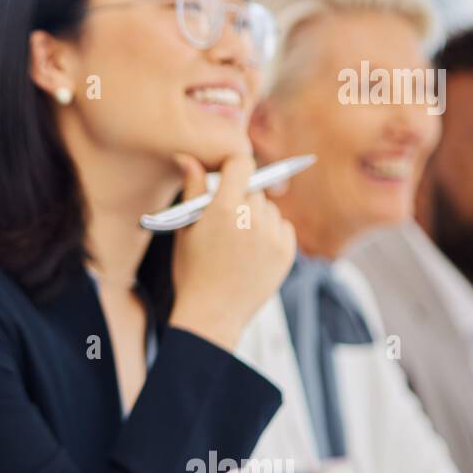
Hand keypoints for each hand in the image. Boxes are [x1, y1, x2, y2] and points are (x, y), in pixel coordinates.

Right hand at [169, 152, 295, 350]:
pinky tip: (252, 252)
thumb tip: (188, 157)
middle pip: (254, 188)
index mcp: (224, 208)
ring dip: (257, 216)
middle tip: (226, 221)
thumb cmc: (192, 272)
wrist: (212, 315)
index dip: (234, 167)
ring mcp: (273, 236)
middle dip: (241, 198)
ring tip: (238, 242)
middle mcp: (253, 218)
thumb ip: (193, 189)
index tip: (228, 176)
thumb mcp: (186, 228)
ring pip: (269, 209)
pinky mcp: (287, 252)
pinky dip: (271, 233)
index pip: (242, 163)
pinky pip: (283, 228)